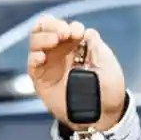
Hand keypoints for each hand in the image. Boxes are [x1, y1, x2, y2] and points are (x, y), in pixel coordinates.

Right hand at [28, 15, 126, 130]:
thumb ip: (96, 45)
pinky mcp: (41, 81)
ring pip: (36, 42)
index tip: (78, 33)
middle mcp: (60, 52)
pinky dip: (33, 57)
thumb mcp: (107, 62)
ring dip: (42, 37)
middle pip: (45, 29)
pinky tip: (41, 56)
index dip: (70, 26)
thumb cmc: (109, 88)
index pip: (64, 26)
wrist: (104, 113)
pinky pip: (31, 65)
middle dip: (52, 26)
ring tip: (53, 41)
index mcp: (76, 44)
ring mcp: (49, 65)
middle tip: (64, 33)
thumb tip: (87, 31)